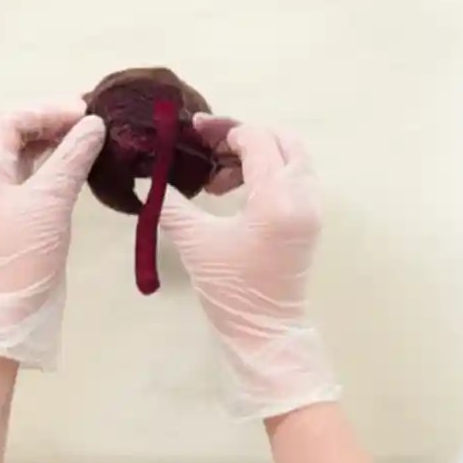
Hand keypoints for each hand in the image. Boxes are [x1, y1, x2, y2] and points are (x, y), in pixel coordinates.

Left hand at [0, 101, 105, 369]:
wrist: (15, 309)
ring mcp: (4, 194)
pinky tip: (81, 160)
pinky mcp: (21, 210)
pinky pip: (36, 171)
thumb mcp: (51, 200)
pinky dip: (57, 159)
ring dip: (54, 137)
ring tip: (89, 133)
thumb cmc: (26, 253)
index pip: (11, 119)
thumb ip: (72, 157)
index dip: (47, 109)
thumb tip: (95, 124)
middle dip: (48, 117)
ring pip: (26, 150)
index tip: (85, 113)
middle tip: (86, 118)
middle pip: (14, 129)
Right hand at [160, 122, 339, 418]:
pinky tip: (235, 190)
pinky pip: (295, 177)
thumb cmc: (230, 289)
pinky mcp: (311, 220)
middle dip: (244, 137)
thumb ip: (171, 203)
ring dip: (257, 154)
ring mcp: (312, 208)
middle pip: (282, 139)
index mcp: (278, 198)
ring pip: (292, 157)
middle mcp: (303, 196)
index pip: (256, 140)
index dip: (223, 129)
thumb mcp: (195, 242)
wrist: (265, 333)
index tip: (192, 132)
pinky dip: (269, 171)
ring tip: (218, 178)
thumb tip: (150, 175)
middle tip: (208, 149)